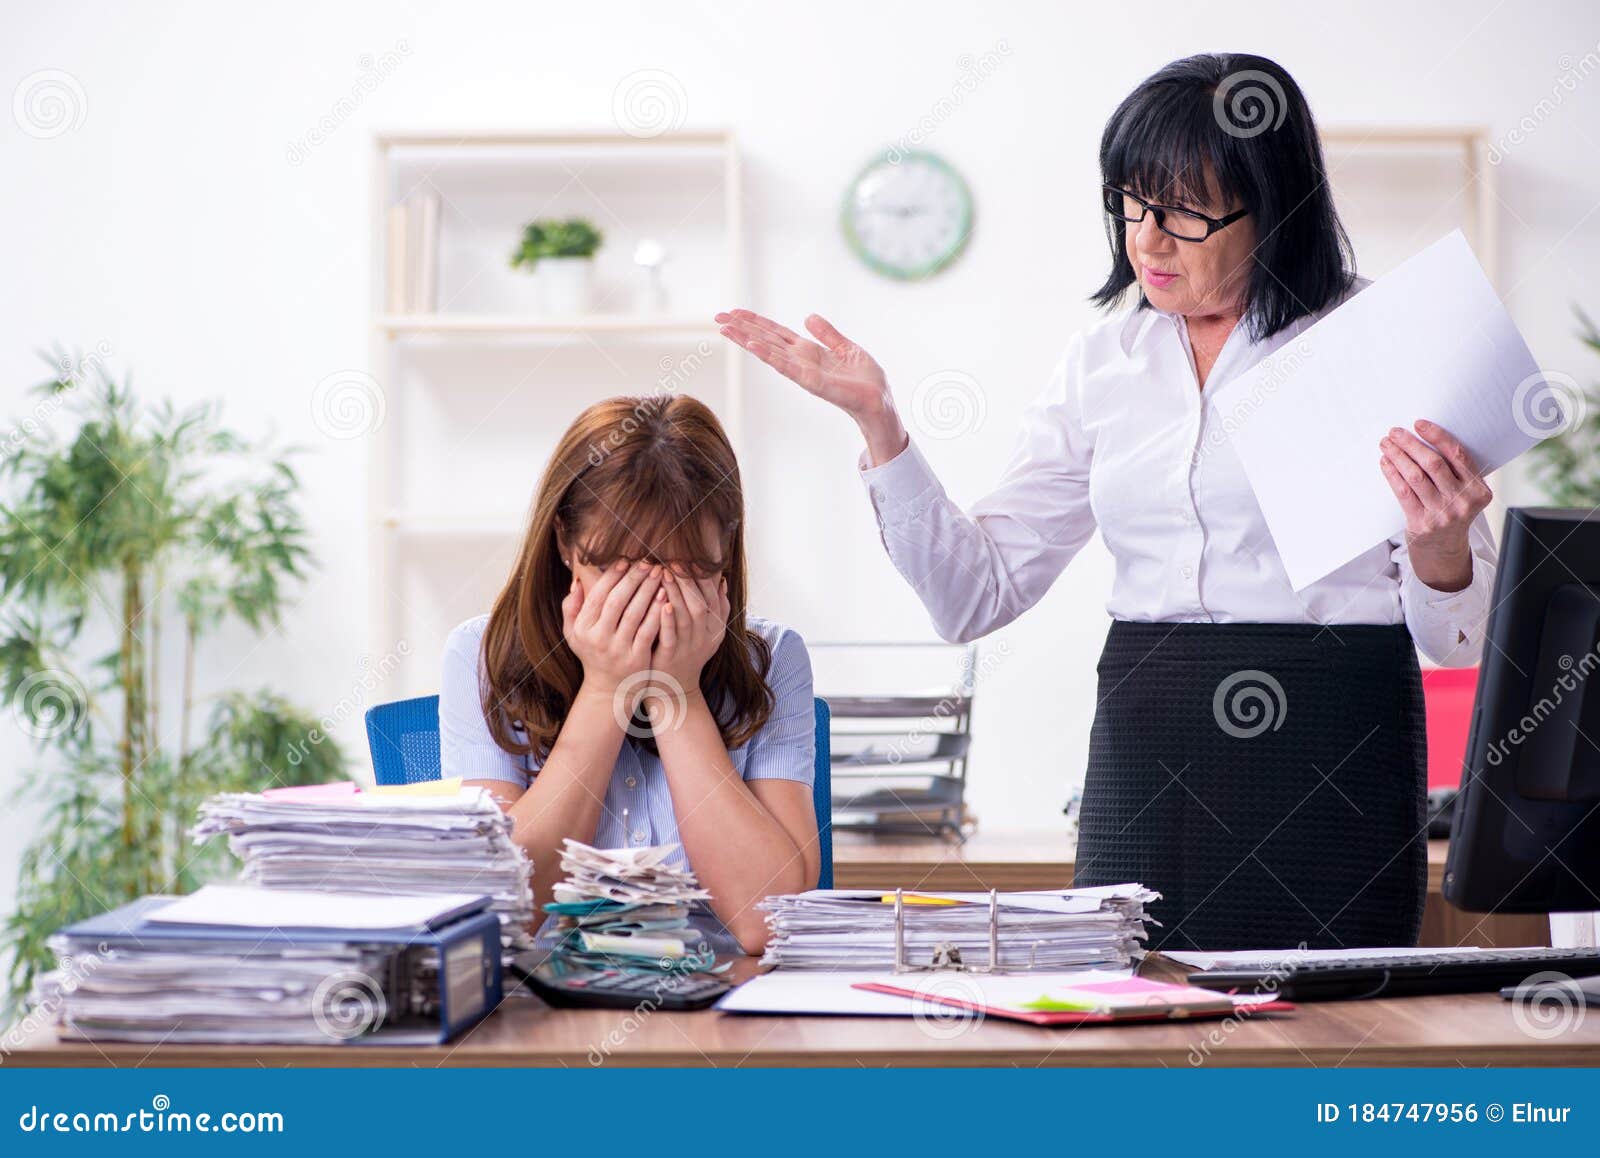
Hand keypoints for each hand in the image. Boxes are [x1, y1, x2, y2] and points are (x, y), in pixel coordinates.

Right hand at [561, 561, 663, 696]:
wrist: (609, 690)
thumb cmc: (593, 654)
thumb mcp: (574, 634)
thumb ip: (571, 608)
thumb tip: (576, 581)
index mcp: (583, 628)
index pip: (598, 595)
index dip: (612, 576)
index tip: (626, 560)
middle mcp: (599, 638)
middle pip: (617, 601)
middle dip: (633, 579)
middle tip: (648, 562)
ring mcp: (618, 650)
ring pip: (634, 614)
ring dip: (648, 591)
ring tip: (659, 575)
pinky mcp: (637, 659)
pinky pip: (649, 631)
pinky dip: (657, 613)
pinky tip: (666, 598)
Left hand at [649, 569, 728, 709]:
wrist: (674, 688)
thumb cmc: (687, 651)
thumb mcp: (707, 631)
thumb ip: (715, 606)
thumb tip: (721, 578)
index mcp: (715, 628)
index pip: (712, 597)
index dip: (702, 578)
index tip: (690, 559)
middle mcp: (705, 637)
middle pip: (700, 604)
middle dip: (687, 581)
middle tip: (674, 561)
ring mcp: (689, 648)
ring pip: (686, 617)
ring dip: (676, 594)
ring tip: (664, 574)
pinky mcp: (671, 657)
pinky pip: (671, 636)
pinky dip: (667, 619)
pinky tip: (661, 603)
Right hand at [714, 309, 908, 464]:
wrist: (879, 401)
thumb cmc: (865, 380)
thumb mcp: (847, 348)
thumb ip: (827, 334)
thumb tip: (808, 317)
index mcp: (807, 352)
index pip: (776, 334)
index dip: (755, 322)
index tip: (734, 312)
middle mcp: (800, 361)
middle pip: (765, 340)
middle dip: (742, 328)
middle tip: (717, 316)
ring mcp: (802, 372)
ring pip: (768, 351)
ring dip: (746, 340)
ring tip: (725, 328)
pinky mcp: (811, 381)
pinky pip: (786, 365)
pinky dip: (768, 355)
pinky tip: (752, 345)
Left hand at [1379, 419, 1491, 591]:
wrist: (1443, 547)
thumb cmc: (1452, 510)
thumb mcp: (1464, 492)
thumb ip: (1455, 470)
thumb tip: (1426, 437)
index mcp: (1479, 490)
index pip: (1457, 455)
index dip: (1437, 436)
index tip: (1419, 424)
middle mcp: (1463, 502)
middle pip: (1433, 464)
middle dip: (1411, 444)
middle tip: (1395, 432)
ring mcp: (1442, 514)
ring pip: (1415, 476)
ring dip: (1397, 456)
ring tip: (1386, 444)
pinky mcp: (1421, 523)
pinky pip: (1402, 492)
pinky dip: (1392, 474)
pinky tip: (1385, 462)